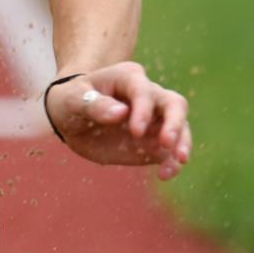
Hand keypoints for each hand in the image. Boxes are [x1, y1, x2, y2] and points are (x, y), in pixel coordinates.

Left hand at [44, 62, 191, 180]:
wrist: (72, 117)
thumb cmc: (72, 100)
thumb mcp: (72, 99)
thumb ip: (93, 104)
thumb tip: (121, 112)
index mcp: (127, 78)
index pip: (143, 90)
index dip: (143, 109)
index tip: (136, 130)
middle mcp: (148, 95)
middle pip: (174, 104)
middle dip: (175, 123)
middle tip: (167, 143)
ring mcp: (154, 119)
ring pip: (180, 126)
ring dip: (181, 143)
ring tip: (177, 162)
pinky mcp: (154, 142)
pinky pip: (170, 151)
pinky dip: (172, 162)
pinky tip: (165, 174)